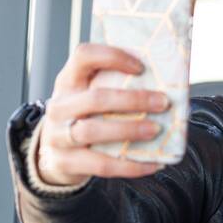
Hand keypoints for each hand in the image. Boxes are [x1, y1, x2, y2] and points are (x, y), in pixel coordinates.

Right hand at [34, 43, 170, 186]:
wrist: (55, 156)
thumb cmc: (86, 118)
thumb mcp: (90, 96)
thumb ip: (116, 88)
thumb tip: (167, 87)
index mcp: (69, 81)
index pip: (83, 56)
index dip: (112, 57)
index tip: (141, 67)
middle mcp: (59, 106)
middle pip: (95, 98)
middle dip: (133, 100)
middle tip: (163, 103)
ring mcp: (58, 135)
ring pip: (93, 131)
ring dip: (129, 130)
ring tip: (155, 130)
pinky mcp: (65, 162)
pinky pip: (101, 165)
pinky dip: (130, 166)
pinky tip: (153, 164)